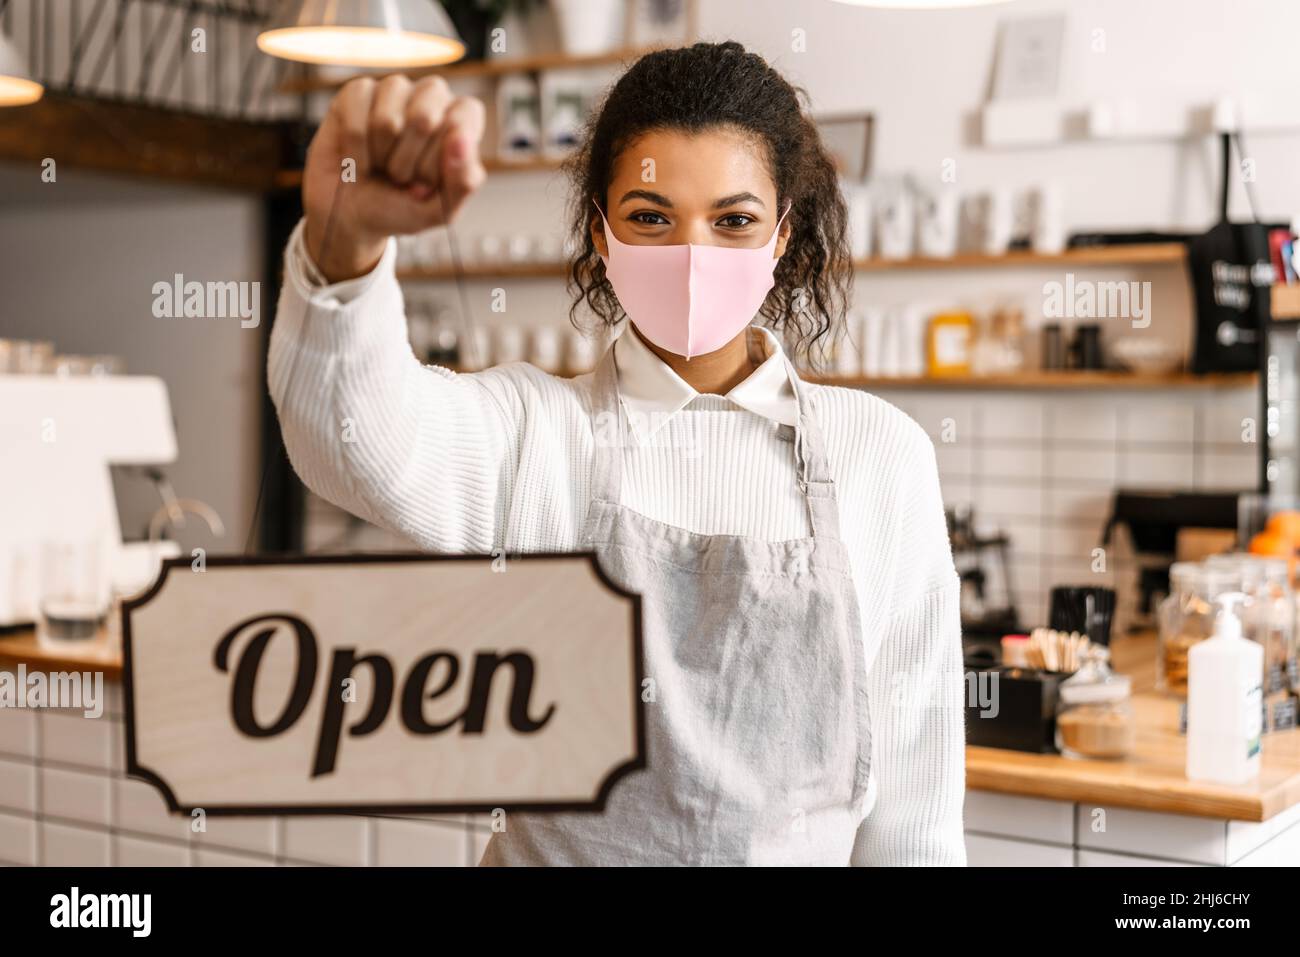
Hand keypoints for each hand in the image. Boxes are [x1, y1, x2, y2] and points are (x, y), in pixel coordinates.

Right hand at [302, 75, 486, 282]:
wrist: (354, 215)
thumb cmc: (403, 208)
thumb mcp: (440, 210)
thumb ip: (463, 181)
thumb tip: (460, 138)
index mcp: (462, 119)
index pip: (461, 122)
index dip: (439, 162)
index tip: (428, 183)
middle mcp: (432, 96)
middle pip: (423, 118)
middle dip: (408, 163)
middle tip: (402, 177)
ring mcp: (395, 89)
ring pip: (386, 121)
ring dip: (381, 157)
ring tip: (381, 165)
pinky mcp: (358, 91)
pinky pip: (355, 117)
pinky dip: (355, 149)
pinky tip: (358, 156)